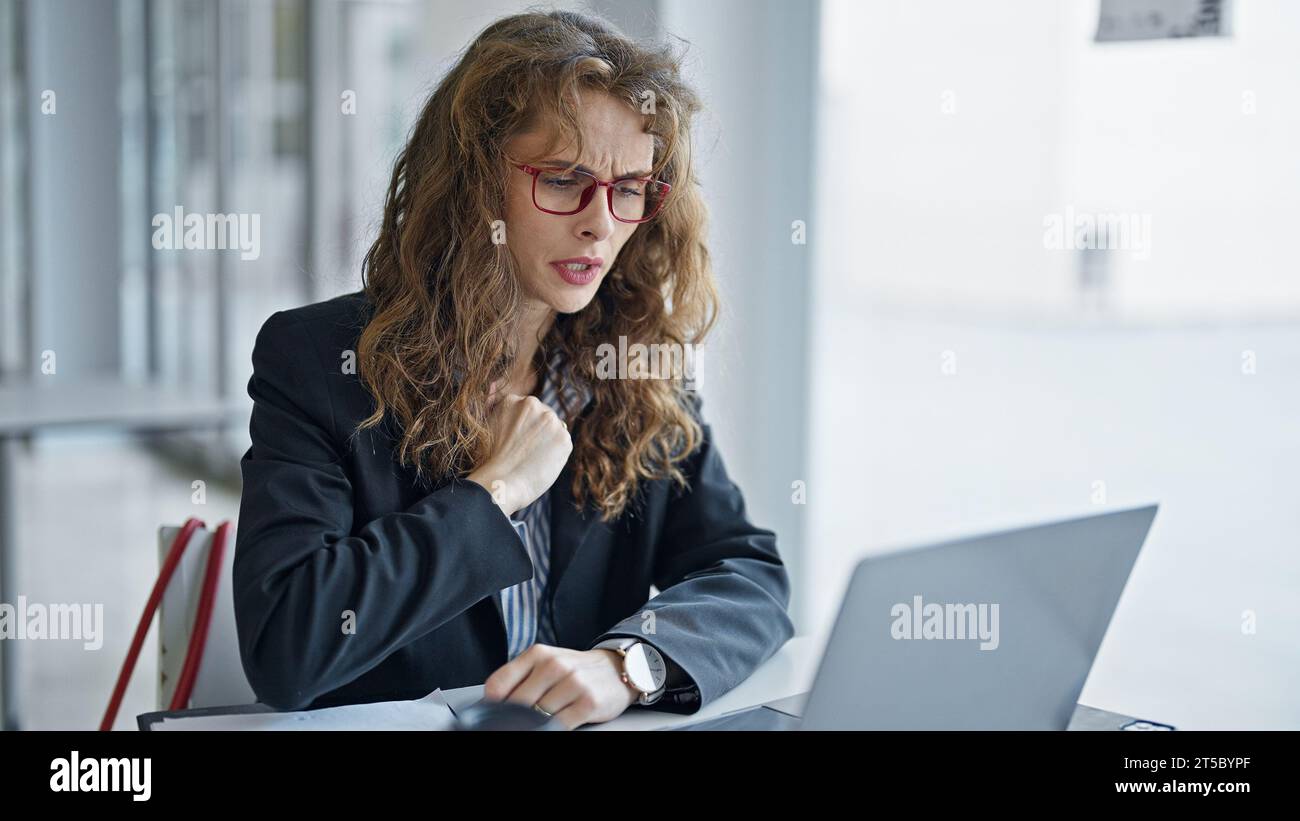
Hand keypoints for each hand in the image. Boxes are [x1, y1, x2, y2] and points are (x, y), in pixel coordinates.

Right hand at [467, 384, 571, 516]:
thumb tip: (502, 401)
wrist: (500, 482)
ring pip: (555, 429)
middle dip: (538, 432)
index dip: (524, 428)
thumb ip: (500, 414)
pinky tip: (541, 464)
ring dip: (548, 441)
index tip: (518, 441)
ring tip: (531, 459)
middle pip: (543, 416)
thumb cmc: (489, 462)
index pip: (527, 410)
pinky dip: (556, 454)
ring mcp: (550, 419)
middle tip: (525, 452)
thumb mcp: (488, 428)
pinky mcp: (564, 437)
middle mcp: (533, 404)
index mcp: (512, 400)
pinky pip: (563, 444)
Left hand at [482, 645, 638, 729]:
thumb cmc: (576, 670)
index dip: (493, 705)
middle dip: (515, 717)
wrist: (617, 669)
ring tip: (543, 718)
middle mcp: (555, 666)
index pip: (498, 685)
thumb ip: (520, 678)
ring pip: (538, 716)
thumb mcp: (546, 663)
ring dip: (535, 724)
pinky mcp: (588, 702)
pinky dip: (554, 729)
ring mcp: (573, 684)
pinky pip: (560, 725)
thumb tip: (493, 704)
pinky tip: (555, 724)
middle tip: (519, 720)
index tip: (496, 713)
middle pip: (517, 704)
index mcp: (537, 654)